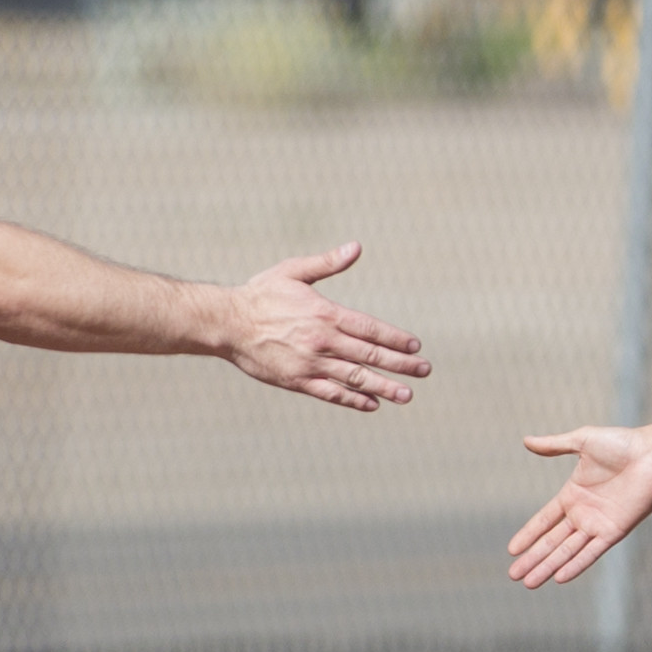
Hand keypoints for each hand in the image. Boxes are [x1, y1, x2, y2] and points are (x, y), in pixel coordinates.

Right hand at [218, 242, 427, 411]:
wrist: (226, 323)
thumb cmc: (260, 294)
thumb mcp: (294, 272)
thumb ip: (328, 263)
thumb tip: (357, 247)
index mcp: (325, 314)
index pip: (370, 329)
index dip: (395, 339)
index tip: (415, 346)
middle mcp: (322, 341)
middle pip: (370, 355)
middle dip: (400, 364)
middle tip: (424, 370)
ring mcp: (311, 364)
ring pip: (355, 378)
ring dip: (384, 387)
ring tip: (407, 394)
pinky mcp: (297, 381)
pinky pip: (331, 393)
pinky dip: (353, 399)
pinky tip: (372, 404)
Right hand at [509, 424, 651, 586]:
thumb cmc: (622, 444)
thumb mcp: (582, 441)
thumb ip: (554, 445)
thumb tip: (525, 441)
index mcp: (573, 495)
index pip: (544, 520)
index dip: (528, 535)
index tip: (512, 550)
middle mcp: (583, 514)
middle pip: (551, 542)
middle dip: (533, 559)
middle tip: (513, 575)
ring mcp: (598, 524)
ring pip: (567, 551)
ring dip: (547, 567)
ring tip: (529, 583)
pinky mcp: (615, 531)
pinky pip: (591, 552)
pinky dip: (576, 565)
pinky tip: (558, 577)